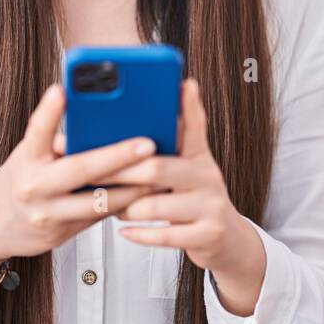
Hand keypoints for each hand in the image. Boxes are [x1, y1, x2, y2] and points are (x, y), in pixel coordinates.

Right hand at [0, 84, 164, 260]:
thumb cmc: (18, 181)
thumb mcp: (28, 157)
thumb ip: (57, 145)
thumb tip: (100, 128)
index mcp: (26, 159)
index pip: (37, 131)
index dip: (49, 111)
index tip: (61, 90)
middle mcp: (34, 186)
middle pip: (80, 169)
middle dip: (117, 156)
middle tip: (147, 144)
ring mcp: (47, 214)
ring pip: (97, 201)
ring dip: (132, 188)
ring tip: (159, 174)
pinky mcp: (60, 235)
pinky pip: (97, 219)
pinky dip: (122, 205)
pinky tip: (145, 196)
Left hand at [107, 79, 261, 281]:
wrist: (227, 239)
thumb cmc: (194, 199)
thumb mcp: (188, 169)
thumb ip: (168, 148)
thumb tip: (133, 127)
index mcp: (201, 157)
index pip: (196, 127)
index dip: (190, 106)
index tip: (183, 84)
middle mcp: (209, 178)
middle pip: (158, 168)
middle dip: (122, 172)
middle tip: (96, 174)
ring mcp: (210, 207)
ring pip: (156, 205)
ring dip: (127, 207)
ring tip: (112, 206)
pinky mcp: (206, 235)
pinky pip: (164, 235)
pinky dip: (138, 234)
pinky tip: (123, 230)